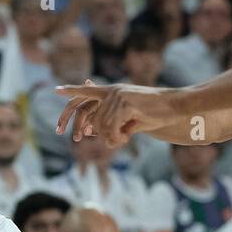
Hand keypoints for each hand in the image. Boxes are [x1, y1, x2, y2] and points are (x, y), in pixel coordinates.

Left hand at [55, 82, 182, 147]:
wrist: (176, 106)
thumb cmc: (156, 113)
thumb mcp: (131, 117)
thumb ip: (112, 121)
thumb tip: (92, 131)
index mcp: (113, 91)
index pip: (87, 91)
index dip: (71, 91)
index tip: (56, 90)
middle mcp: (113, 92)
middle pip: (94, 122)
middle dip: (103, 137)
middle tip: (118, 141)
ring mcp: (118, 96)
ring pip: (102, 128)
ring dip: (113, 139)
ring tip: (126, 138)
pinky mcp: (125, 104)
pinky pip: (112, 129)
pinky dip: (118, 138)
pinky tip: (127, 137)